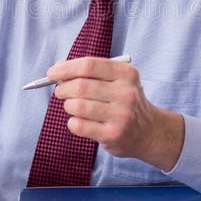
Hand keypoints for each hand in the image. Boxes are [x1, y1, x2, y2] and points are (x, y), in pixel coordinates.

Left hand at [50, 57, 184, 170]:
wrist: (149, 132)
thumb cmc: (125, 102)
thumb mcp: (117, 80)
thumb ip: (90, 72)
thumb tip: (58, 68)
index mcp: (127, 74)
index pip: (89, 65)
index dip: (66, 68)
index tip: (52, 73)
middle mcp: (126, 93)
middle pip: (80, 86)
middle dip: (63, 88)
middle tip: (60, 91)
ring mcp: (121, 115)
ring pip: (77, 106)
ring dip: (68, 105)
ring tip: (72, 106)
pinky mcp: (113, 134)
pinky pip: (78, 125)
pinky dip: (72, 122)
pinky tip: (80, 121)